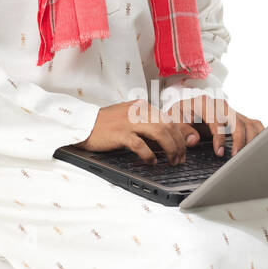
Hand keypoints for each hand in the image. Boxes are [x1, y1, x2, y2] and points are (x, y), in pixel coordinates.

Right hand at [71, 100, 200, 165]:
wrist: (83, 123)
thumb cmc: (106, 124)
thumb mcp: (130, 118)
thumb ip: (147, 124)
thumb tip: (166, 138)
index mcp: (142, 106)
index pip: (169, 119)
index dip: (181, 135)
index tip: (185, 147)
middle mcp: (138, 111)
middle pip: (168, 126)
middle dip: (179, 144)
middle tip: (181, 158)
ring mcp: (129, 122)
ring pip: (160, 133)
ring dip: (170, 149)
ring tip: (172, 161)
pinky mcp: (120, 134)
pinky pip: (140, 145)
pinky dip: (149, 155)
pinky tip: (152, 162)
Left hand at [162, 94, 264, 157]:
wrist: (184, 110)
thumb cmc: (179, 116)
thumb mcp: (174, 120)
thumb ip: (182, 130)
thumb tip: (193, 140)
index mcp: (204, 103)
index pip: (217, 119)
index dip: (219, 137)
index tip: (219, 152)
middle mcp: (220, 105)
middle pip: (236, 120)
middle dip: (238, 139)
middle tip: (235, 156)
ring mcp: (230, 110)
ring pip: (248, 123)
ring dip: (250, 139)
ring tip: (246, 155)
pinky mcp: (237, 117)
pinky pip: (253, 124)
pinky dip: (259, 134)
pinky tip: (257, 146)